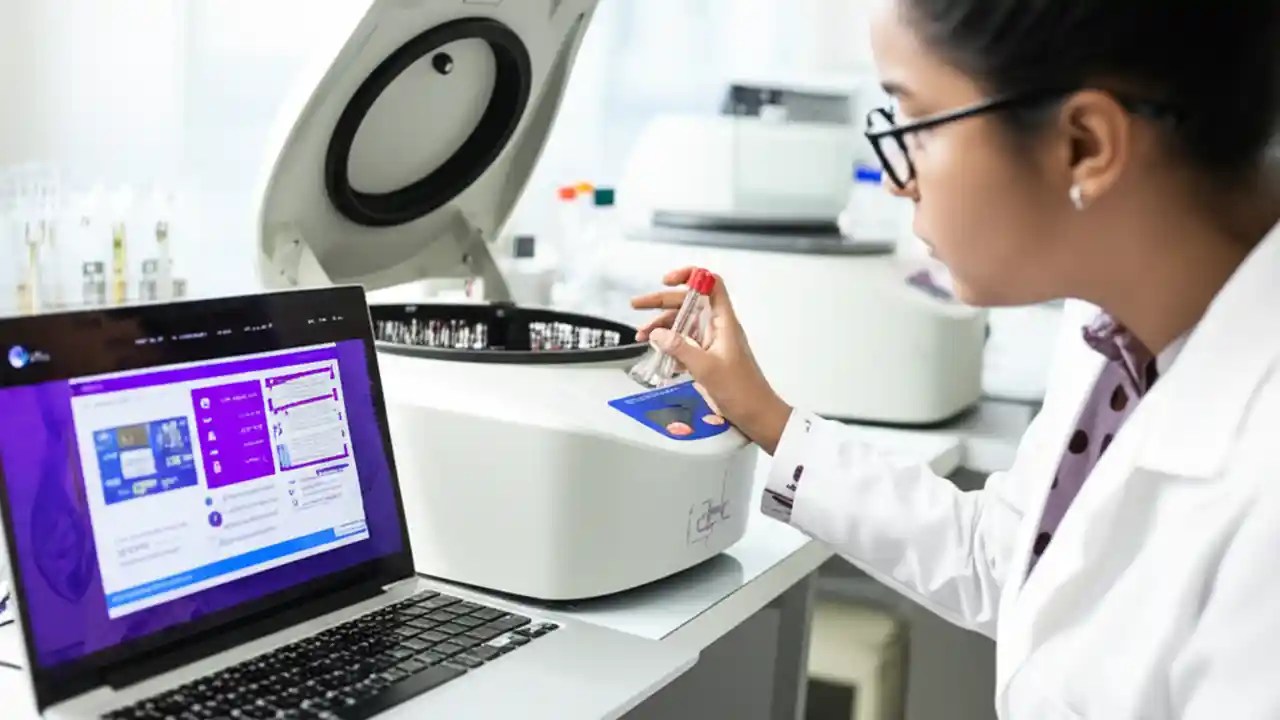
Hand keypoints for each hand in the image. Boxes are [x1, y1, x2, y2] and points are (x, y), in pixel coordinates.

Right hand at [631, 267, 792, 453]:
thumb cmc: (741, 390)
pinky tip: (656, 351)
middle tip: (636, 306)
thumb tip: (657, 334)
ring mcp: (711, 341)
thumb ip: (680, 348)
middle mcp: (718, 326)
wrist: (756, 415)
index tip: (666, 282)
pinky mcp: (707, 356)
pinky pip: (684, 342)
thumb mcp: (707, 368)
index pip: (711, 284)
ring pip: (683, 323)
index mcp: (724, 321)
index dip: (690, 276)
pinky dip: (669, 344)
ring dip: (661, 326)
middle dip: (661, 302)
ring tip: (641, 336)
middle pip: (688, 303)